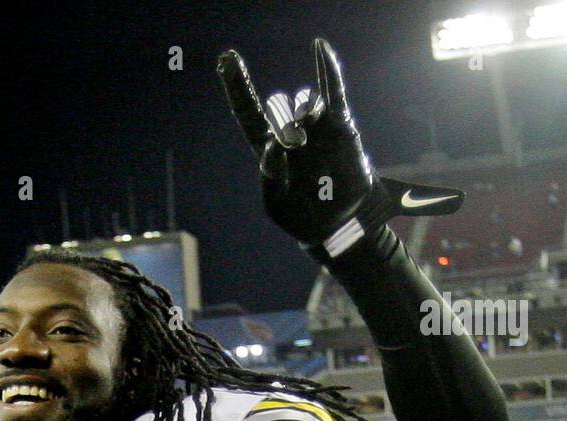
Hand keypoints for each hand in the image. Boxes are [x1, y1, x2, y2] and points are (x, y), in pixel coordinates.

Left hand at [217, 39, 461, 261]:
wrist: (339, 225)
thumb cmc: (303, 217)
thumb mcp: (277, 204)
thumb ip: (271, 175)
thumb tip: (275, 144)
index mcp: (268, 150)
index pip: (248, 114)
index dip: (237, 87)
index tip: (226, 60)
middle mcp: (290, 133)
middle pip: (279, 109)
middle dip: (282, 122)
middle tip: (293, 144)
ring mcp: (315, 127)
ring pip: (303, 102)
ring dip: (301, 108)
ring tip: (305, 125)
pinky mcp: (340, 126)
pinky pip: (333, 92)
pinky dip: (327, 70)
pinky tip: (318, 48)